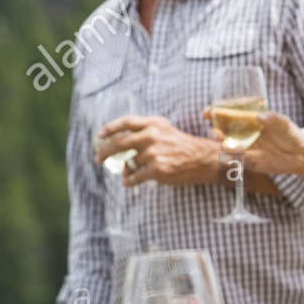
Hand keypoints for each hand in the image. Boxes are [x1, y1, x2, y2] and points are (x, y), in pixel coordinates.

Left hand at [98, 114, 219, 187]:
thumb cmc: (182, 146)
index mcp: (154, 124)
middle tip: (98, 159)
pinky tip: (128, 182)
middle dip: (104, 152)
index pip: (126, 122)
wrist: (205, 159)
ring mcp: (154, 153)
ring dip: (127, 169)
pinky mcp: (157, 169)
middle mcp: (152, 136)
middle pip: (119, 143)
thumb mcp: (165, 130)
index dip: (110, 128)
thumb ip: (144, 132)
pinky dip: (128, 181)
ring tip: (134, 171)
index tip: (99, 135)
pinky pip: (133, 177)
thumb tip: (118, 142)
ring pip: (129, 163)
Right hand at [205, 108, 303, 175]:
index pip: (227, 113)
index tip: (208, 112)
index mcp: (248, 119)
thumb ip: (273, 119)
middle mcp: (242, 132)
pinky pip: (233, 160)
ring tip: (224, 146)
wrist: (300, 156)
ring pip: (224, 145)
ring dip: (220, 145)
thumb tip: (259, 117)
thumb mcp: (284, 123)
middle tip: (216, 133)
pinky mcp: (246, 161)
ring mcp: (243, 146)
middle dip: (213, 131)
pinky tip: (230, 159)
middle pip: (220, 130)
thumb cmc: (292, 135)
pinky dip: (229, 160)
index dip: (215, 112)